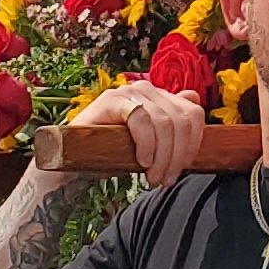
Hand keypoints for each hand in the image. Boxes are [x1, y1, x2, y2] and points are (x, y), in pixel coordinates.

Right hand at [68, 79, 211, 189]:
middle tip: (165, 179)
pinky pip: (140, 120)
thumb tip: (193, 97)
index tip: (182, 167)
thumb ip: (172, 124)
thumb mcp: (151, 143)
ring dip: (162, 156)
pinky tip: (141, 161)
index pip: (194, 112)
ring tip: (153, 177)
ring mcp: (129, 91)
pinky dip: (146, 144)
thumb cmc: (113, 150)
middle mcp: (147, 88)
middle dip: (177, 155)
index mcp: (160, 97)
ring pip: (164, 123)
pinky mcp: (112, 99)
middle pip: (181, 120)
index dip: (193, 143)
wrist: (75, 157)